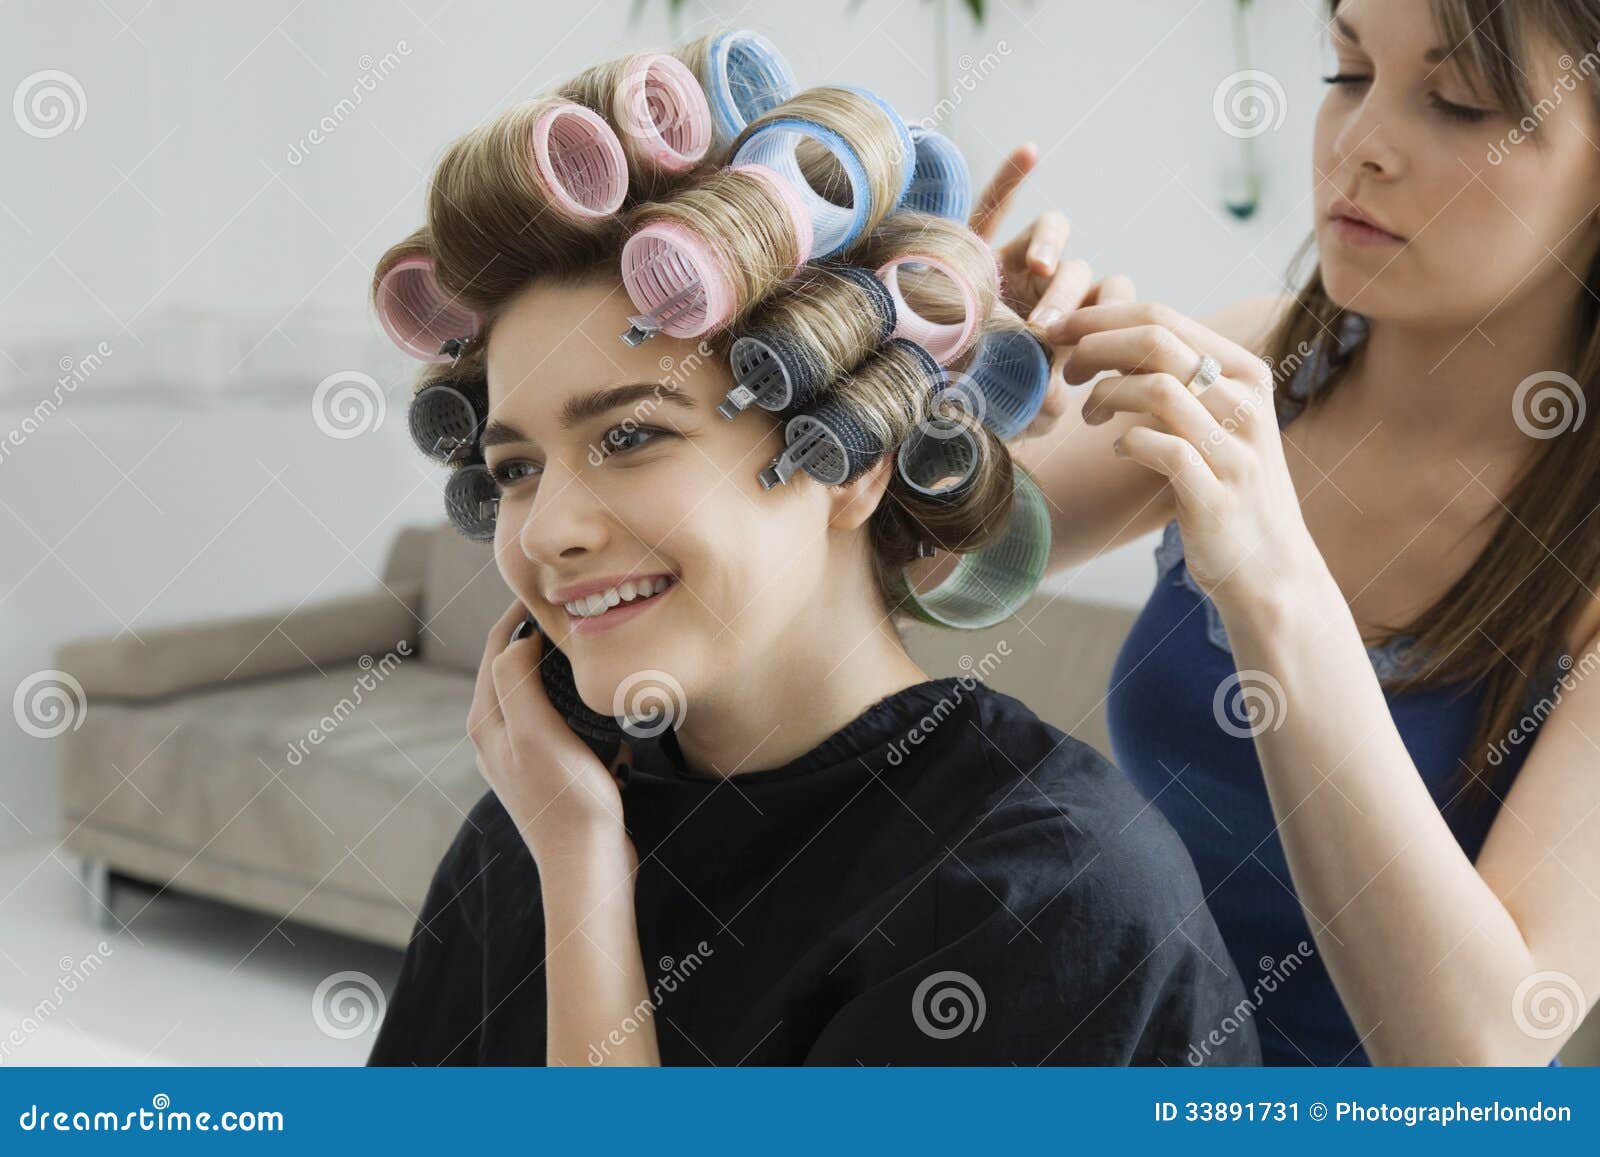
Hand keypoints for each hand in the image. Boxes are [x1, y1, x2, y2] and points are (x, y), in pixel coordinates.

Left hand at [468, 600, 628, 863]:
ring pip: (536, 691)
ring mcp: (521, 754)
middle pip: (512, 666)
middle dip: (537, 633)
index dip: (518, 612)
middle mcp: (496, 736)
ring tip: (588, 641)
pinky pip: (557, 717)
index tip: (549, 586)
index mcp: (486, 721)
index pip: (496, 647)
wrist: (587, 865)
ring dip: (557, 665)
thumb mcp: (535, 731)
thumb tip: (518, 639)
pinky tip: (599, 697)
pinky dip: (574, 697)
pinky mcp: (548, 769)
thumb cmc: (565, 801)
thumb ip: (517, 680)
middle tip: (574, 606)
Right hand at [970, 143, 1137, 440]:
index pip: (1111, 299)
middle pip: (1077, 271)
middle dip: (1066, 299)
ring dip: (1048, 245)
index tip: (1088, 349)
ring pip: (1048, 232)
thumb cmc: (979, 397)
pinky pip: (993, 206)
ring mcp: (1014, 262)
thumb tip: (1063, 404)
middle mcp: (1048, 286)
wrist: (930, 387)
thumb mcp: (1017, 407)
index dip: (1110, 316)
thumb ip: (1045, 405)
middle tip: (1043, 330)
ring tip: (1037, 267)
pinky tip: (1030, 152)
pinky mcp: (974, 248)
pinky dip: (1010, 178)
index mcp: (1072, 319)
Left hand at [1056, 301, 1328, 612]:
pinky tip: (1117, 451)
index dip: (1101, 317)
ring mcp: (1234, 449)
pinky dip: (1126, 442)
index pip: (1164, 317)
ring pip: (1156, 388)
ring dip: (1105, 394)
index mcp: (1245, 372)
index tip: (1059, 329)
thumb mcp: (1213, 419)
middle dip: (1093, 345)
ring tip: (1089, 415)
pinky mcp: (1216, 495)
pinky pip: (1159, 448)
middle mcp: (1246, 403)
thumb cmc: (1226, 484)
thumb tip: (1112, 336)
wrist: (1269, 567)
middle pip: (1155, 341)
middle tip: (1064, 368)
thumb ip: (1179, 378)